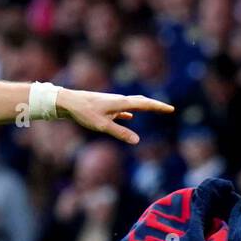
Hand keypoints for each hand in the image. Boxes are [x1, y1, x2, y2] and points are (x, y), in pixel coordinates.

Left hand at [56, 89, 173, 143]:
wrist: (69, 102)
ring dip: (143, 107)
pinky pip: (121, 108)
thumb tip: (137, 140)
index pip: (145, 104)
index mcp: (121, 103)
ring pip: (132, 104)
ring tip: (153, 110)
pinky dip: (128, 112)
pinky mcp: (105, 106)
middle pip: (141, 101)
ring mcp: (112, 102)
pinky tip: (129, 116)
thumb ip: (120, 133)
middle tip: (167, 109)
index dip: (158, 107)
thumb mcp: (103, 126)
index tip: (171, 109)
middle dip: (154, 106)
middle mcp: (119, 100)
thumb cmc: (85, 113)